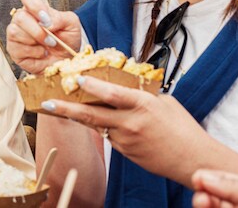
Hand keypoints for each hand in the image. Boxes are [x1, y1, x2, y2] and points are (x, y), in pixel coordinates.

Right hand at [6, 0, 82, 74]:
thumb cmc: (67, 39)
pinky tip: (41, 54)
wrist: (66, 60)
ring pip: (16, 32)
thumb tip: (47, 22)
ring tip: (48, 46)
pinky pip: (17, 48)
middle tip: (52, 40)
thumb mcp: (71, 25)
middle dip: (38, 30)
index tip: (45, 17)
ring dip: (36, 41)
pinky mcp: (14, 50)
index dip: (35, 5)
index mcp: (35, 9)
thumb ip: (60, 18)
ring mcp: (16, 35)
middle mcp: (23, 19)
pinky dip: (34, 53)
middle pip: (20, 17)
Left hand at [41, 76, 210, 182]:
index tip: (76, 78)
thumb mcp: (164, 102)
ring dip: (77, 116)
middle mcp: (130, 123)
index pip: (113, 94)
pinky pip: (108, 135)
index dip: (93, 86)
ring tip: (57, 107)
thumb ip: (141, 94)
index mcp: (143, 106)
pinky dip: (100, 126)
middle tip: (47, 102)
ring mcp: (126, 140)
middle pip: (93, 114)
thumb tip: (123, 86)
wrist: (191, 159)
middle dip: (67, 108)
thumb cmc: (182, 127)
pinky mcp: (125, 152)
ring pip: (97, 125)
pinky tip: (92, 119)